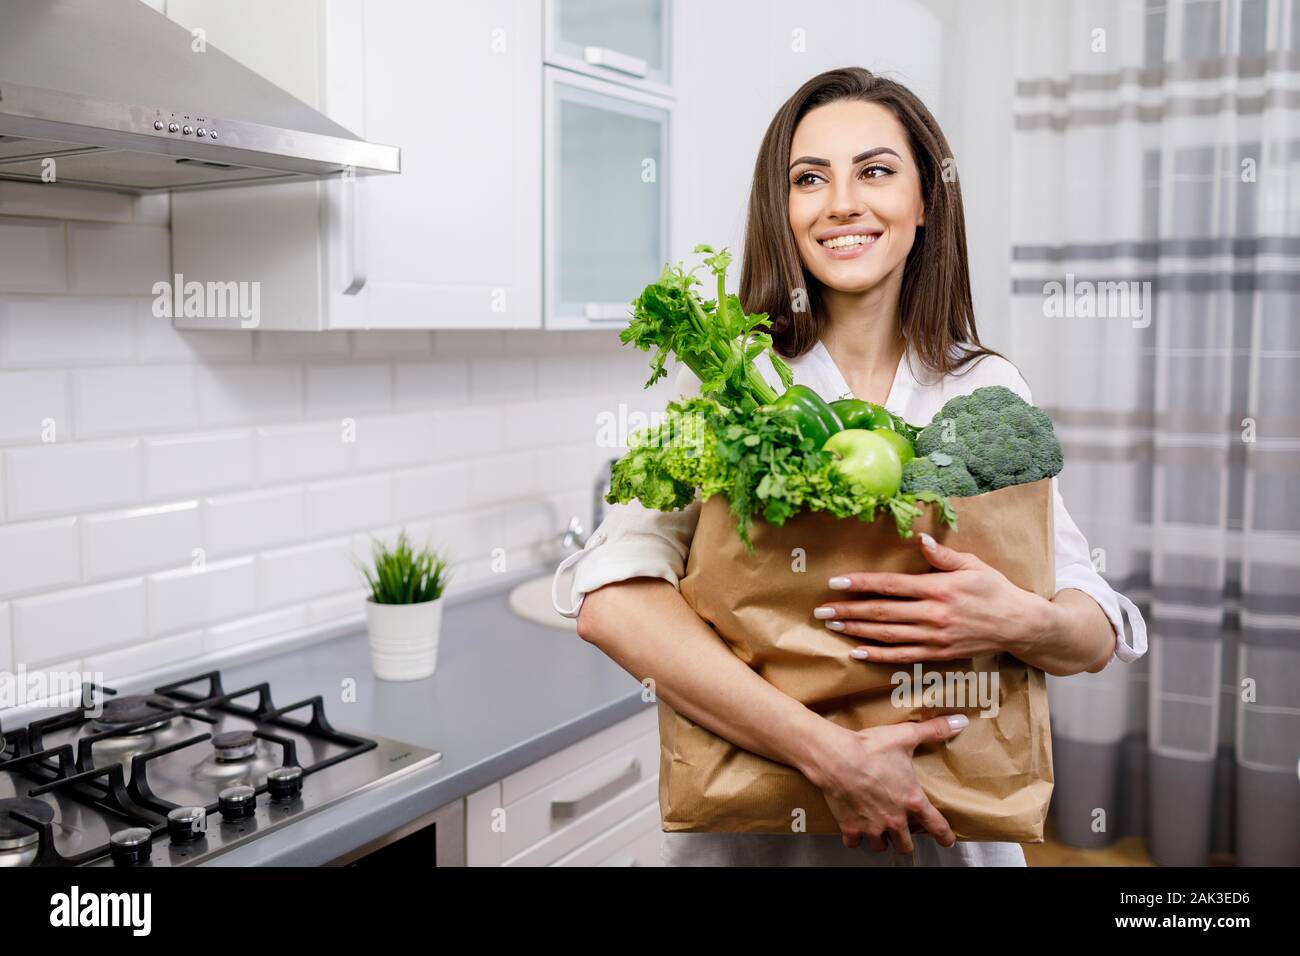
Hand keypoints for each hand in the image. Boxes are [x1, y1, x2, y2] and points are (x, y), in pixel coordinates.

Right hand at [805, 714, 966, 852]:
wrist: (837, 758)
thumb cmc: (871, 749)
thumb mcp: (906, 736)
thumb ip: (934, 730)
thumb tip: (960, 721)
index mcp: (911, 801)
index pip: (936, 826)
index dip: (944, 836)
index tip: (947, 841)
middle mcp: (894, 820)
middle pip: (906, 846)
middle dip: (906, 842)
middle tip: (903, 835)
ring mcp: (871, 826)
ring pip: (880, 848)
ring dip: (881, 841)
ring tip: (878, 832)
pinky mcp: (850, 827)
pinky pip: (854, 843)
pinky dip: (854, 838)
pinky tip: (853, 829)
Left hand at [813, 532, 1055, 662]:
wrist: (1019, 624)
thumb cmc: (994, 589)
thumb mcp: (973, 565)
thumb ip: (943, 555)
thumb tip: (920, 538)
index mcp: (938, 588)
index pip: (891, 585)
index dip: (861, 584)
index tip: (836, 583)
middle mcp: (933, 614)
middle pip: (882, 612)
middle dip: (849, 610)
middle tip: (821, 610)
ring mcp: (934, 637)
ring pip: (887, 635)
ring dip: (857, 630)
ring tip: (833, 626)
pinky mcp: (938, 654)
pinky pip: (903, 656)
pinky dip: (879, 656)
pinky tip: (858, 652)